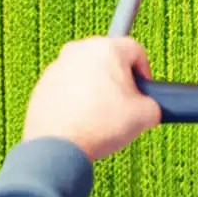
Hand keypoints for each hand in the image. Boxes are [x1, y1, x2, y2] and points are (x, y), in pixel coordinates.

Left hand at [21, 37, 160, 160]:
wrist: (58, 147)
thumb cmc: (98, 126)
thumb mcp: (145, 115)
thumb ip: (153, 103)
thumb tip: (148, 106)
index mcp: (107, 49)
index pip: (136, 50)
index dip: (145, 71)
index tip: (143, 88)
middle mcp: (80, 50)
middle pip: (108, 58)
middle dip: (118, 78)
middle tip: (124, 103)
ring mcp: (58, 66)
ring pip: (86, 71)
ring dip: (96, 87)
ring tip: (101, 114)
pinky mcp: (44, 83)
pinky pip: (67, 85)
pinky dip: (76, 97)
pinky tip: (82, 118)